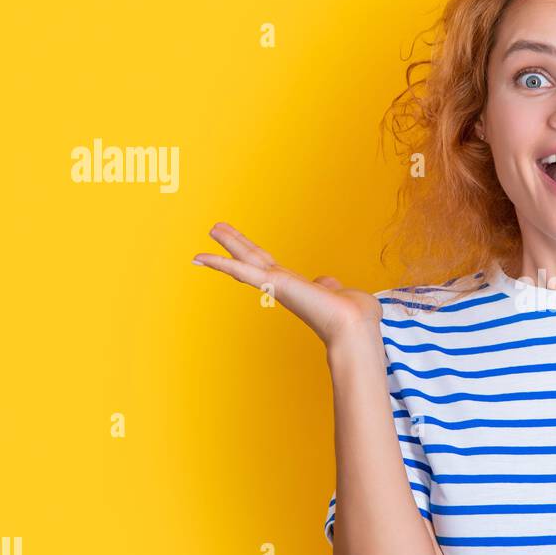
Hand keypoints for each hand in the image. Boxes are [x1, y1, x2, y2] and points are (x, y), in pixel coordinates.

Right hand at [192, 221, 382, 346]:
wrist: (355, 327)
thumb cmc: (355, 317)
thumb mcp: (340, 293)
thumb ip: (330, 286)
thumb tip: (326, 282)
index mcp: (298, 288)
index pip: (270, 267)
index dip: (255, 256)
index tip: (244, 248)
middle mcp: (285, 286)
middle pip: (255, 258)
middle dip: (236, 243)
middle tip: (217, 227)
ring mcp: (278, 286)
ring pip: (247, 260)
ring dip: (229, 244)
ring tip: (213, 228)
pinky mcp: (274, 285)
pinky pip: (243, 272)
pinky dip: (221, 264)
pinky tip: (201, 257)